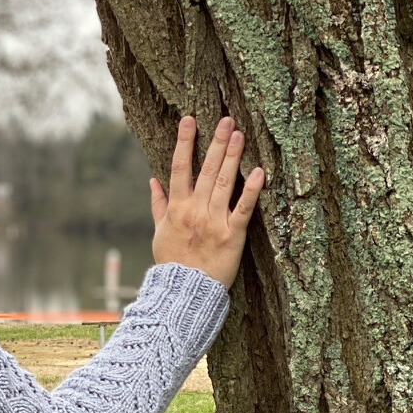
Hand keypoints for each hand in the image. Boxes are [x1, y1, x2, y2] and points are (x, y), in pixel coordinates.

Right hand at [149, 115, 264, 290]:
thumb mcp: (159, 232)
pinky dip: (251, 191)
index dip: (184, 143)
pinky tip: (259, 172)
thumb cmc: (172, 262)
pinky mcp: (233, 235)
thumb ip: (158, 205)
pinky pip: (243, 209)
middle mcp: (195, 210)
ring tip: (239, 135)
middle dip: (216, 143)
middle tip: (227, 120)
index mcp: (177, 208)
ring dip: (232, 157)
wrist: (184, 292)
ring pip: (224, 183)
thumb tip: (153, 180)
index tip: (189, 121)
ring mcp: (215, 221)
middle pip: (207, 170)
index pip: (180, 168)